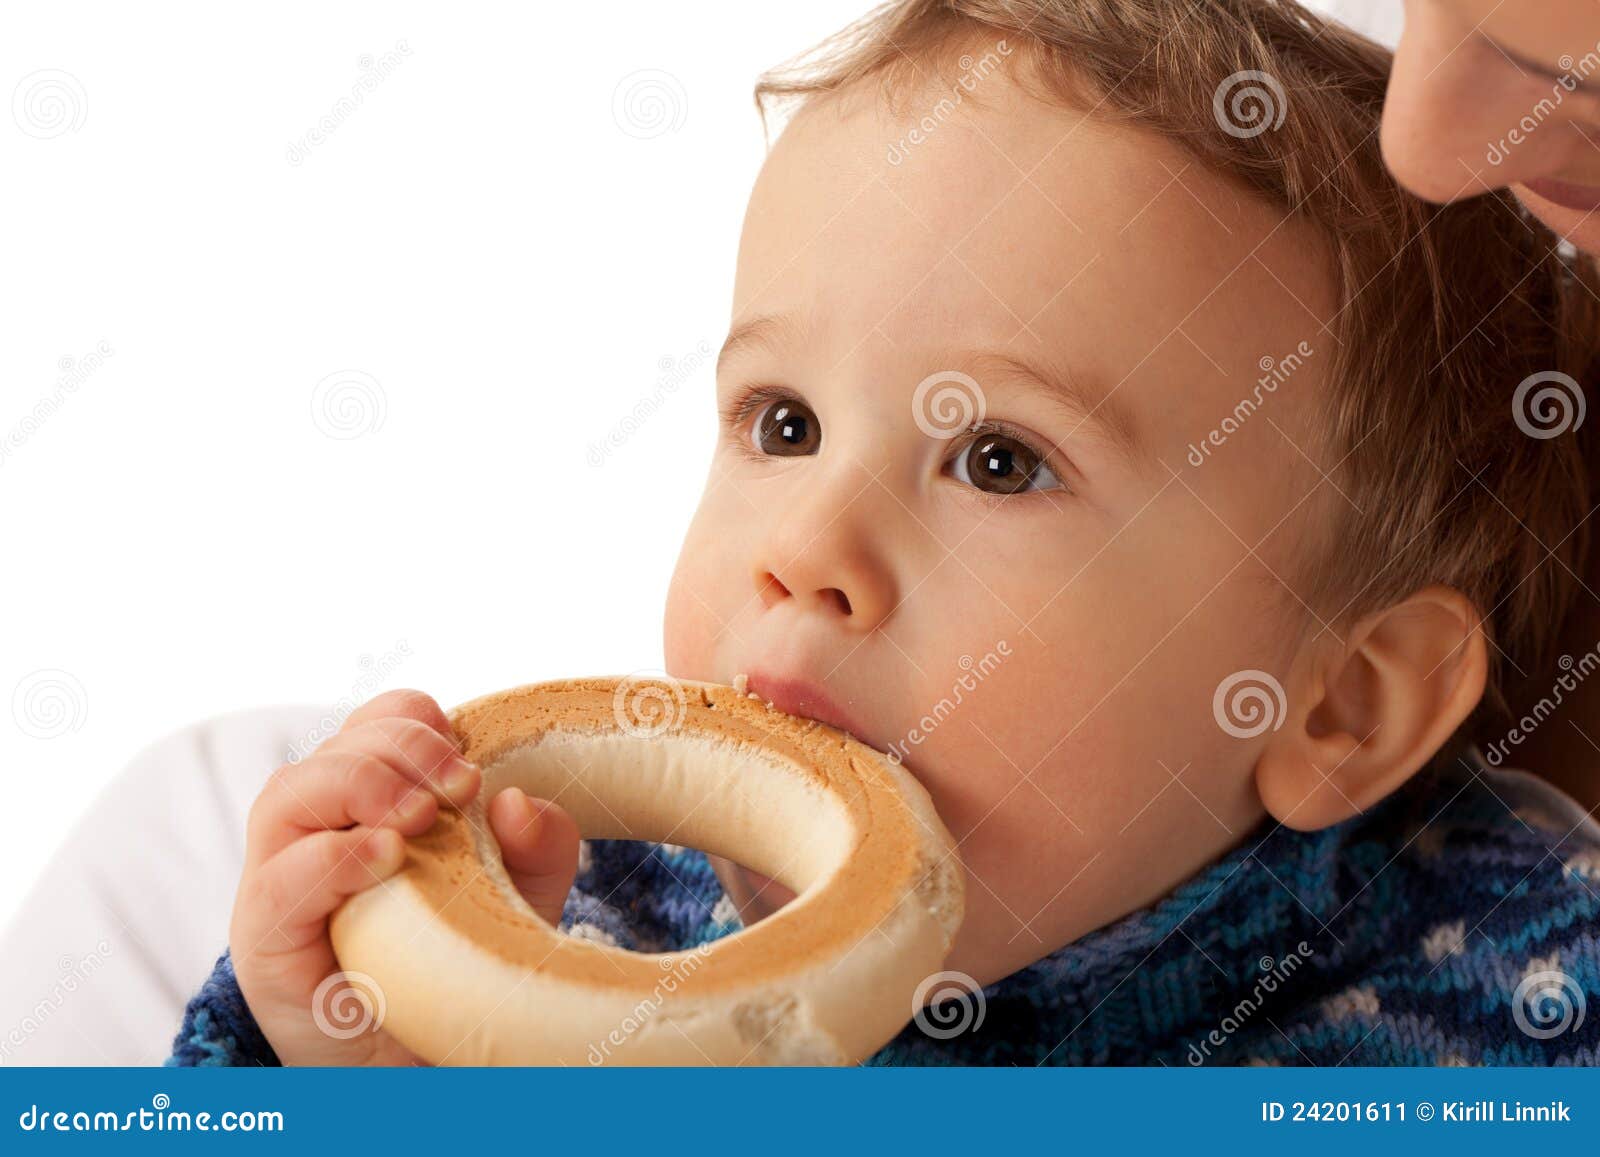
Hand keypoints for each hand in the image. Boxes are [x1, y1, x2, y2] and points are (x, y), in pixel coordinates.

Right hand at [228, 688, 580, 1064]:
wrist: (412, 1067)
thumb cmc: (456, 964)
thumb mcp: (517, 901)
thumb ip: (535, 850)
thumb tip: (519, 803)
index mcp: (368, 802)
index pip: (376, 723)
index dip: (419, 725)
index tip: (470, 766)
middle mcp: (316, 829)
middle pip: (336, 748)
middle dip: (401, 751)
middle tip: (459, 787)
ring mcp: (281, 879)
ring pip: (290, 793)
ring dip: (361, 787)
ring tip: (420, 819)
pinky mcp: (265, 937)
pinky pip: (277, 880)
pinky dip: (332, 858)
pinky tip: (385, 858)